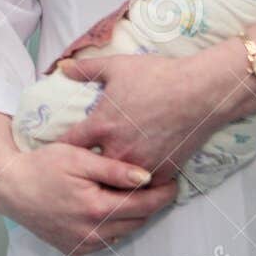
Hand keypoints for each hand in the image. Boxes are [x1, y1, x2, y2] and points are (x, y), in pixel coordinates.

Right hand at [0, 140, 176, 255]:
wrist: (10, 188)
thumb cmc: (42, 166)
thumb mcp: (77, 157)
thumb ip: (113, 169)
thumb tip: (146, 178)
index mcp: (96, 208)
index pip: (144, 205)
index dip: (163, 194)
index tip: (173, 182)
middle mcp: (92, 233)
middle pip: (138, 221)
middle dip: (150, 204)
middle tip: (155, 185)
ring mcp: (83, 245)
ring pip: (124, 233)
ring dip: (132, 216)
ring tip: (129, 195)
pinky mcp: (75, 250)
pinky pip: (106, 240)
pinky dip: (112, 226)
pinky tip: (105, 208)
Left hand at [56, 46, 244, 179]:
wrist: (200, 90)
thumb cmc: (157, 76)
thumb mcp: (117, 67)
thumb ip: (86, 69)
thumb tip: (61, 68)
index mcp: (102, 125)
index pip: (70, 144)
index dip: (60, 148)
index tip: (55, 152)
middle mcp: (118, 149)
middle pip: (90, 172)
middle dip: (83, 173)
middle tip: (76, 176)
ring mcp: (142, 164)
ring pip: (118, 186)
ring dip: (111, 185)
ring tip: (103, 189)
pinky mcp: (165, 171)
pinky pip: (146, 188)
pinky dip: (140, 187)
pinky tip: (134, 187)